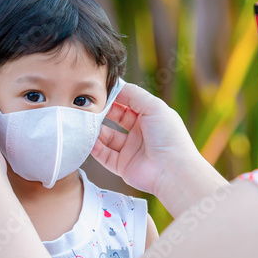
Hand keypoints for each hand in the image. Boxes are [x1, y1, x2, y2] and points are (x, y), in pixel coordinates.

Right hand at [91, 83, 213, 201]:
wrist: (173, 170)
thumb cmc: (169, 136)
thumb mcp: (154, 107)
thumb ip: (134, 94)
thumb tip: (115, 86)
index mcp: (150, 116)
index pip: (127, 102)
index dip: (114, 97)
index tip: (98, 92)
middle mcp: (140, 132)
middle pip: (115, 118)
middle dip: (102, 112)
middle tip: (87, 106)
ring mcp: (131, 149)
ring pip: (107, 137)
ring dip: (96, 130)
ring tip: (85, 123)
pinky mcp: (123, 166)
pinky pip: (105, 155)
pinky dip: (95, 148)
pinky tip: (89, 140)